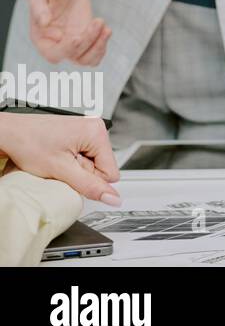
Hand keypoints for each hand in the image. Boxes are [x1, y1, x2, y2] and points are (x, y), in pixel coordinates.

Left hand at [0, 113, 120, 203]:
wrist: (9, 134)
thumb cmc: (29, 143)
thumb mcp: (61, 170)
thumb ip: (90, 186)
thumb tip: (113, 198)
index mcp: (97, 132)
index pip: (110, 173)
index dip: (89, 179)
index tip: (71, 172)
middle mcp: (95, 127)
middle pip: (101, 168)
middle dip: (81, 173)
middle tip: (60, 165)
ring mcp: (86, 130)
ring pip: (91, 164)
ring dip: (74, 168)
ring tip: (56, 160)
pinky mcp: (78, 134)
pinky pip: (82, 157)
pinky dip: (69, 162)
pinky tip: (56, 157)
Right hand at [27, 0, 110, 65]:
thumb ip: (38, 5)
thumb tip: (43, 22)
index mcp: (40, 37)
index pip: (53, 53)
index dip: (67, 48)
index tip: (77, 36)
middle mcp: (56, 44)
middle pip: (73, 57)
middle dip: (88, 43)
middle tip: (98, 21)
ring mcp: (72, 43)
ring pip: (87, 60)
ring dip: (99, 47)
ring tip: (105, 27)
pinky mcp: (86, 38)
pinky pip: (96, 53)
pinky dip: (103, 45)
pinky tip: (106, 29)